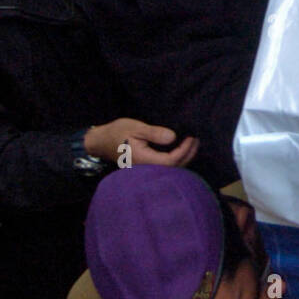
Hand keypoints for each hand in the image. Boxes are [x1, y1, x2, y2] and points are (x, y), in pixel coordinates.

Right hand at [84, 118, 198, 166]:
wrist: (101, 142)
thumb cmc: (117, 132)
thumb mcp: (136, 128)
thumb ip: (154, 133)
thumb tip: (173, 137)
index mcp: (143, 159)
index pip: (170, 161)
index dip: (184, 151)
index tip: (191, 137)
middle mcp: (146, 169)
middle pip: (174, 168)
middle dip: (188, 154)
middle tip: (197, 139)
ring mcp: (146, 170)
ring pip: (171, 169)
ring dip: (184, 157)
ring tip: (192, 143)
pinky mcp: (147, 167)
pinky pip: (165, 167)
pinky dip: (177, 159)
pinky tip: (181, 149)